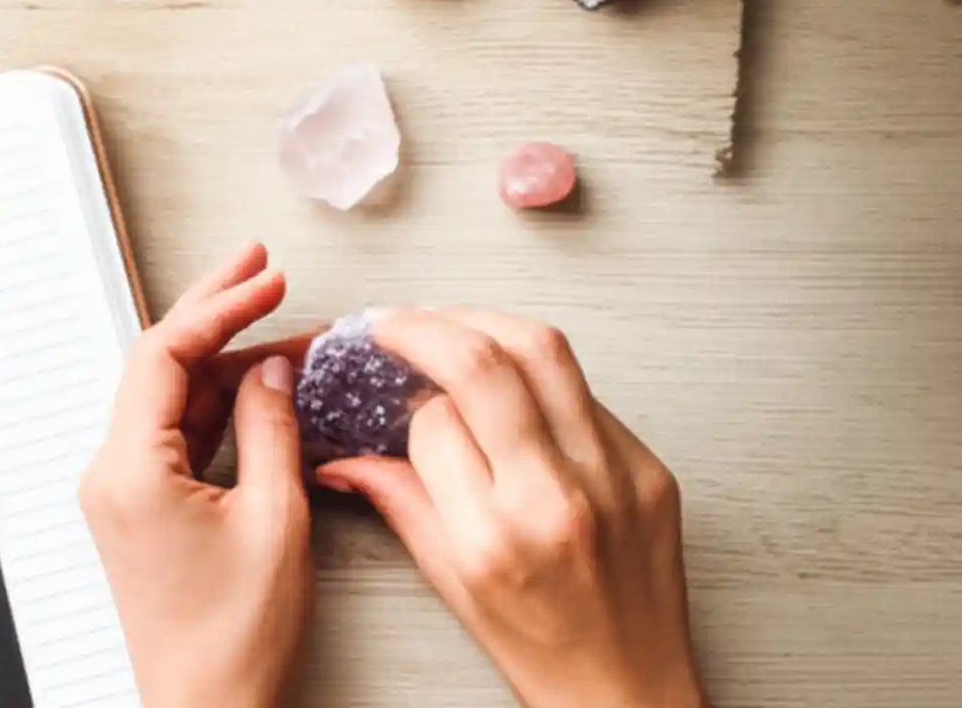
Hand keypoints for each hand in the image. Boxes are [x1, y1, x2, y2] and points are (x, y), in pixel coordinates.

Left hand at [80, 243, 312, 707]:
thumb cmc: (234, 637)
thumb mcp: (275, 520)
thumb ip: (272, 429)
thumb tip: (272, 368)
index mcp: (130, 470)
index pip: (167, 354)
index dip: (222, 307)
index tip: (270, 280)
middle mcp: (114, 472)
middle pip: (162, 364)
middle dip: (214, 310)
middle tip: (261, 265)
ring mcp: (126, 490)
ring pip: (175, 397)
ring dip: (228, 361)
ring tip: (287, 330)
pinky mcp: (145, 507)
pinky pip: (181, 434)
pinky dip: (224, 406)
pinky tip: (264, 386)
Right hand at [315, 309, 704, 707]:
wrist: (630, 688)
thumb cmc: (540, 649)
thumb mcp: (449, 583)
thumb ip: (398, 502)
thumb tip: (342, 455)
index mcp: (494, 536)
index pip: (434, 423)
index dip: (406, 404)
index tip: (390, 391)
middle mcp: (557, 496)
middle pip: (485, 363)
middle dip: (428, 326)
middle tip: (397, 322)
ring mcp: (614, 473)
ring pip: (544, 351)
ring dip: (486, 321)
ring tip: (452, 323)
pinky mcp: (649, 465)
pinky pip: (585, 389)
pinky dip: (540, 369)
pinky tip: (514, 378)